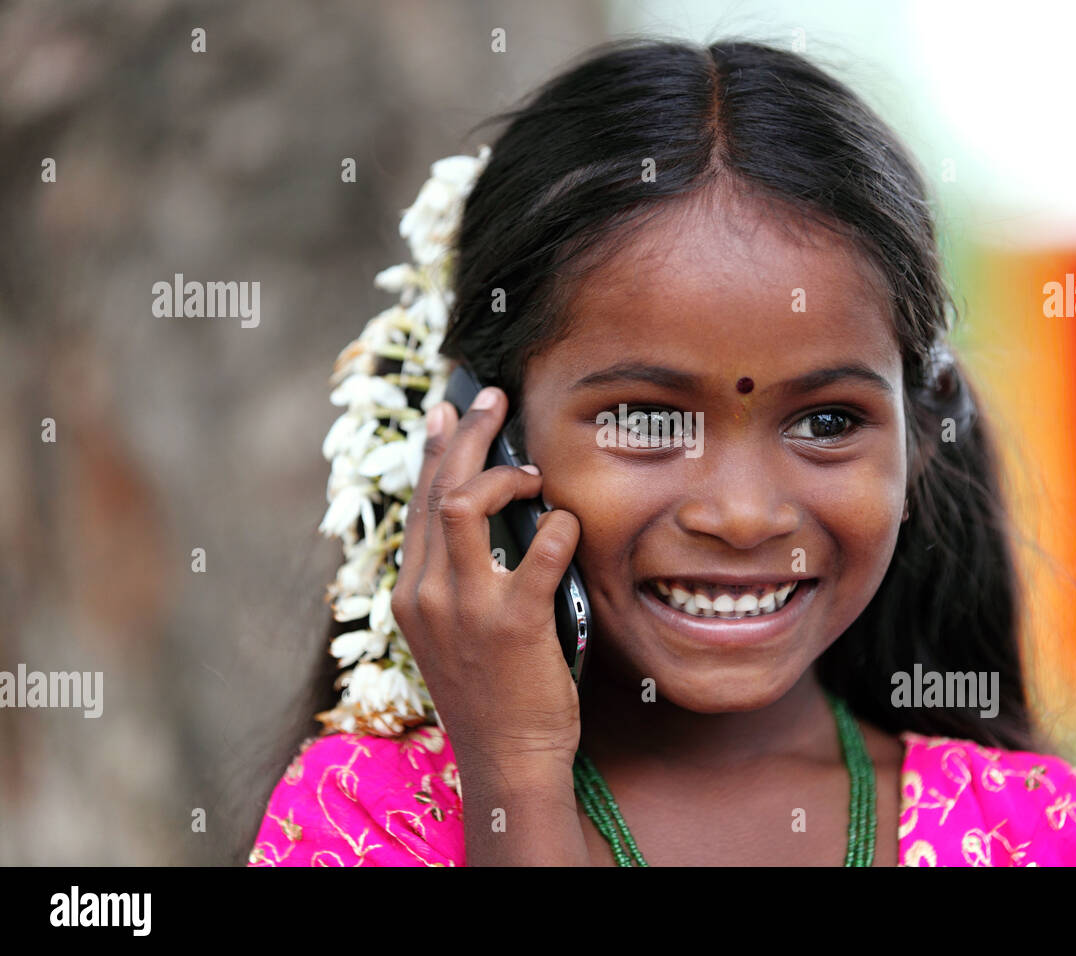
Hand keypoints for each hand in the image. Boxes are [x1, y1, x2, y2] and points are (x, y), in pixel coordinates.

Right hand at [391, 386, 582, 782]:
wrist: (508, 759)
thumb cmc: (491, 695)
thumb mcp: (452, 634)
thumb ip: (457, 580)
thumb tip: (481, 519)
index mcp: (412, 595)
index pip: (418, 504)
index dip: (434, 451)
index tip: (448, 412)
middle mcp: (428, 594)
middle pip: (438, 490)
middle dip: (468, 435)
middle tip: (493, 399)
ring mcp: (468, 607)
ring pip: (464, 506)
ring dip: (502, 473)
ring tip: (532, 469)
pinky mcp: (515, 622)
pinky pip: (540, 550)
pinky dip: (558, 526)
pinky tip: (568, 525)